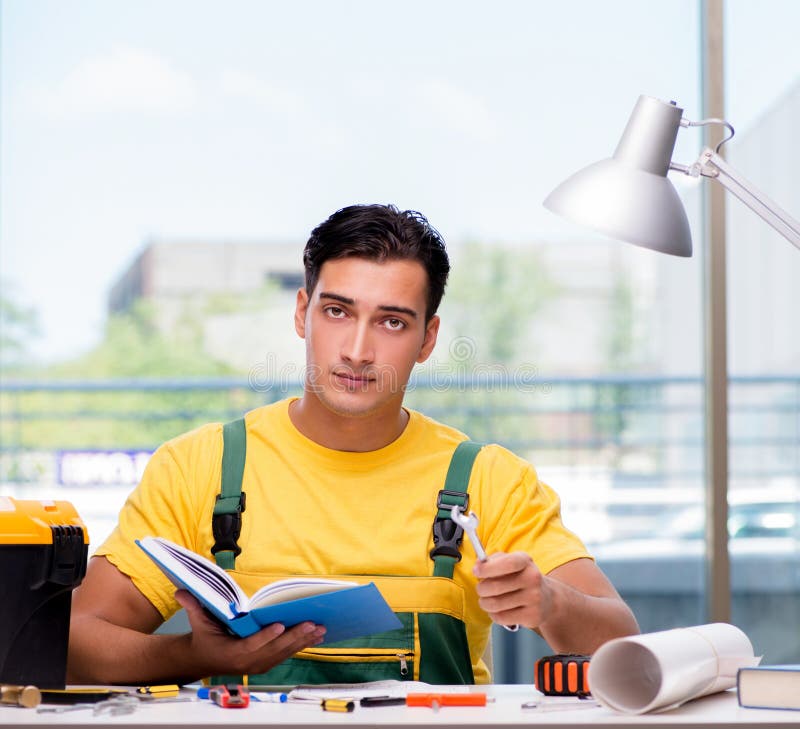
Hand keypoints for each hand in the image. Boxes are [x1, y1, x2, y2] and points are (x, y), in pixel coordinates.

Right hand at [175, 590, 325, 676]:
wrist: (204, 660)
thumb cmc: (205, 638)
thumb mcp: (198, 622)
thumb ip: (193, 606)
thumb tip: (180, 591)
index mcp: (232, 653)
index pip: (252, 645)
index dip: (266, 636)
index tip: (280, 625)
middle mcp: (248, 662)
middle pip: (275, 649)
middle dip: (295, 636)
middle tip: (313, 623)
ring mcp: (259, 664)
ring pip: (285, 653)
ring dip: (304, 641)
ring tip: (321, 628)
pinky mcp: (267, 664)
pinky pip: (286, 654)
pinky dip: (301, 645)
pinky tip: (316, 636)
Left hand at [472, 551, 552, 630]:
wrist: (546, 598)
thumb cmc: (519, 576)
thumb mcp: (510, 562)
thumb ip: (492, 560)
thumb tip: (478, 565)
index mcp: (525, 561)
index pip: (507, 563)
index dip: (488, 568)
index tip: (476, 572)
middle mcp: (532, 578)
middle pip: (495, 586)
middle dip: (481, 589)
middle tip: (480, 589)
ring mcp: (534, 598)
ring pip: (495, 604)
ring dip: (484, 603)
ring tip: (486, 600)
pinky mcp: (532, 616)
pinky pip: (501, 617)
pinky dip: (493, 614)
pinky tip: (498, 610)